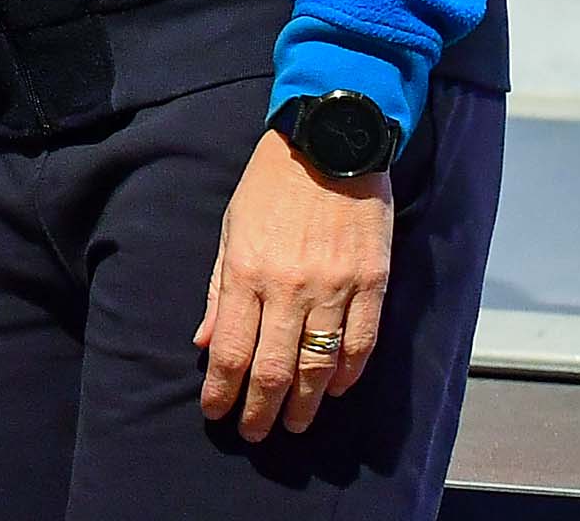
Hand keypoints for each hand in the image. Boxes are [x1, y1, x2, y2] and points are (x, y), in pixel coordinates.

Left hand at [195, 129, 392, 439]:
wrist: (329, 145)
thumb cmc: (270, 186)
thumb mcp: (231, 231)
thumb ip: (220, 292)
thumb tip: (207, 343)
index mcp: (247, 272)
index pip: (233, 351)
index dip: (224, 390)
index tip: (216, 413)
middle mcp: (289, 287)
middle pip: (275, 368)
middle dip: (262, 410)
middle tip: (255, 434)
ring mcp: (335, 287)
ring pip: (319, 364)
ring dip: (305, 403)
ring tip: (293, 423)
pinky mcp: (372, 283)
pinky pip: (361, 343)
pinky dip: (346, 374)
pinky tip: (332, 389)